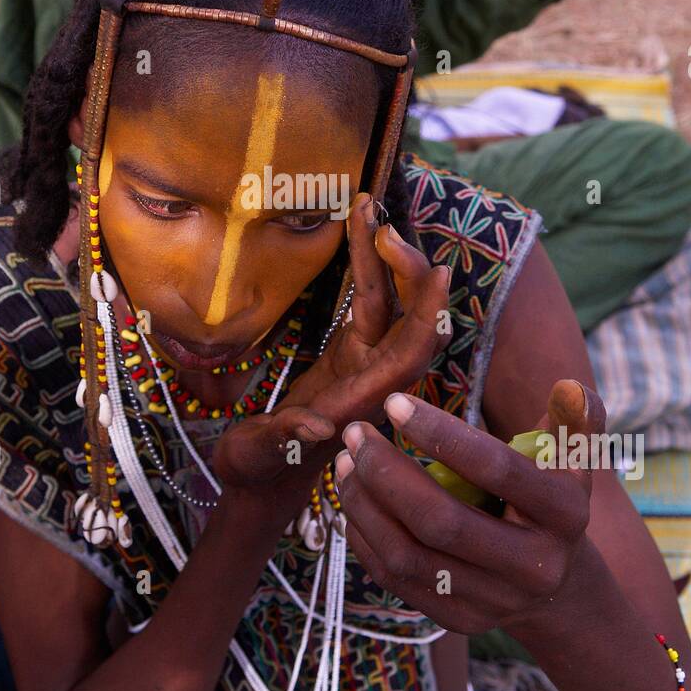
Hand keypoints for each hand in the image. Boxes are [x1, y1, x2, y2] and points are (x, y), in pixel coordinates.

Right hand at [213, 193, 449, 525]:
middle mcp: (373, 379)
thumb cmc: (255, 472)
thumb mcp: (258, 457)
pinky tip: (358, 233)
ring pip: (385, 303)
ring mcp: (363, 363)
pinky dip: (363, 267)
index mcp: (361, 403)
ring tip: (366, 206)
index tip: (435, 270)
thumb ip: (283, 440)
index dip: (427, 314)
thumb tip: (313, 426)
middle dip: (403, 267)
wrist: (259, 484)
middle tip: (379, 218)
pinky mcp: (348, 354)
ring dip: (381, 256)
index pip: (410, 354)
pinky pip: (366, 303)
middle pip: (407, 317)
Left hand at [335, 378, 605, 634]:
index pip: (497, 470)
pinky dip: (366, 538)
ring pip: (410, 556)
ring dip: (366, 504)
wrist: (559, 587)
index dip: (442, 434)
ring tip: (344, 463)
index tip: (394, 403)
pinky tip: (352, 502)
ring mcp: (495, 600)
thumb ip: (572, 421)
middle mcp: (534, 565)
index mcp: (564, 514)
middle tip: (354, 434)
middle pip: (442, 521)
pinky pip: (397, 580)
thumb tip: (568, 384)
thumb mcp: (572, 461)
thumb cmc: (551, 500)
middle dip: (387, 472)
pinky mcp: (460, 620)